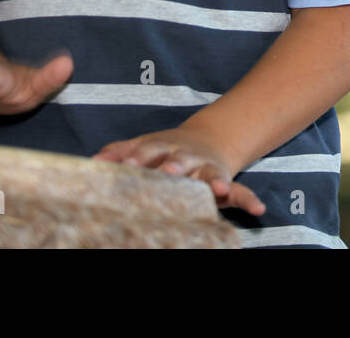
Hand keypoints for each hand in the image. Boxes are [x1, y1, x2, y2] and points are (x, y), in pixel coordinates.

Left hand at [92, 124, 266, 214]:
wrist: (208, 140)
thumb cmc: (164, 150)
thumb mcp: (141, 146)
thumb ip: (119, 152)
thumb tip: (91, 162)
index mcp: (163, 147)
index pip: (148, 149)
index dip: (138, 156)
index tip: (127, 164)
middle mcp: (187, 156)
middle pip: (180, 159)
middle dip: (175, 165)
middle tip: (169, 172)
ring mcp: (207, 168)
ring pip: (211, 173)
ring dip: (215, 180)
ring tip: (219, 188)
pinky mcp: (225, 183)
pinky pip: (241, 191)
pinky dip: (249, 200)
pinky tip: (258, 209)